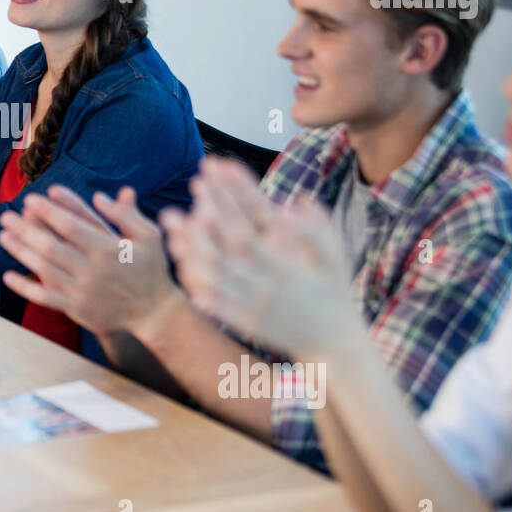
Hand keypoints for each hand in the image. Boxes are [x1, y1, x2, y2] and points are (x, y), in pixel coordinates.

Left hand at [0, 184, 184, 335]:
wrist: (153, 312)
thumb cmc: (150, 268)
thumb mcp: (149, 236)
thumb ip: (126, 215)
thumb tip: (99, 196)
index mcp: (108, 248)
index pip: (72, 226)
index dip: (49, 211)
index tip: (31, 199)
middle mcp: (92, 269)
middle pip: (51, 246)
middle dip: (26, 229)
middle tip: (7, 214)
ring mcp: (82, 290)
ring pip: (44, 269)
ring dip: (21, 252)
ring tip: (4, 236)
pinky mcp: (76, 309)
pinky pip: (45, 297)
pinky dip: (25, 287)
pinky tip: (8, 276)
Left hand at [161, 156, 358, 358]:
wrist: (334, 346)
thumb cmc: (335, 293)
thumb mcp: (337, 257)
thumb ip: (318, 228)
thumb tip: (297, 199)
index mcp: (290, 262)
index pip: (258, 219)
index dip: (238, 192)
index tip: (221, 165)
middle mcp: (270, 282)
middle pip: (230, 242)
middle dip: (210, 209)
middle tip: (192, 183)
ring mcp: (256, 304)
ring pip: (217, 274)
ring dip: (193, 246)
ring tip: (174, 223)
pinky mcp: (246, 324)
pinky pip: (217, 305)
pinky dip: (198, 285)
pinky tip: (181, 266)